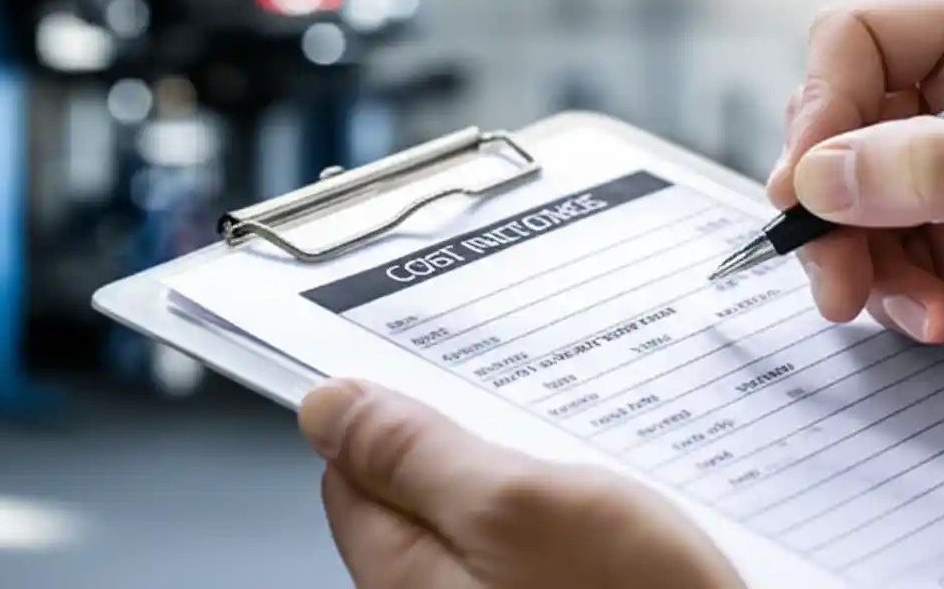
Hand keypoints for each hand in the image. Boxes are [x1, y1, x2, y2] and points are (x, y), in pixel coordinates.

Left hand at [297, 379, 744, 588]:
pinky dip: (572, 519)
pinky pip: (541, 552)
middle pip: (426, 495)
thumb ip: (414, 456)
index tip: (445, 375)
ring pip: (492, 520)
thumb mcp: (514, 507)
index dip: (392, 415)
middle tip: (543, 420)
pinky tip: (616, 515)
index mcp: (400, 575)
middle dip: (478, 445)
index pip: (353, 472)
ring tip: (594, 465)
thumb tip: (327, 409)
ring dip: (536, 479)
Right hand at [767, 0, 943, 387]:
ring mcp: (939, 171)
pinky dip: (904, 303)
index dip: (819, 114)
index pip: (851, 44)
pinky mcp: (938, 235)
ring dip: (874, 274)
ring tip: (934, 312)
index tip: (805, 192)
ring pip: (842, 210)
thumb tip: (820, 176)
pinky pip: (873, 262)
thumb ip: (936, 168)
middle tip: (844, 280)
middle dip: (836, 218)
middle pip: (831, 136)